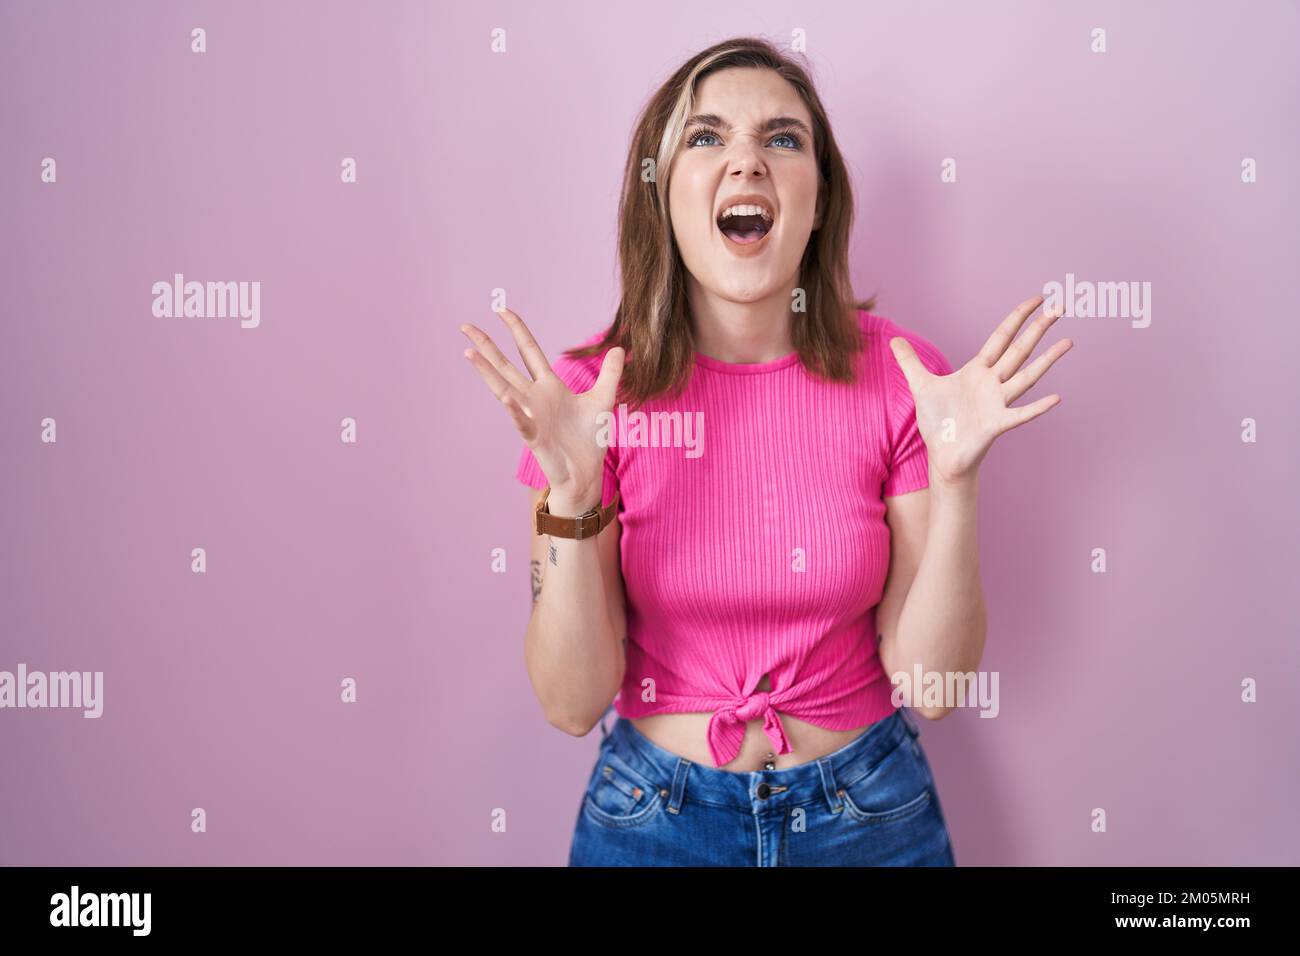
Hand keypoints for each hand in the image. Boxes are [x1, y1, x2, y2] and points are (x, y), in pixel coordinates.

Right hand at [460, 307, 623, 507]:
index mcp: (549, 386)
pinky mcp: (535, 438)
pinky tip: (505, 399)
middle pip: (505, 365)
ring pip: (503, 389)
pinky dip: (514, 412)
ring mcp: (531, 416)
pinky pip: (522, 423)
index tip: (502, 310)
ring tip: (469, 354)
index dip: (516, 330)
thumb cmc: (588, 439)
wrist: (585, 473)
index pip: (528, 351)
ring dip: (487, 372)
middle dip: (486, 346)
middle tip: (465, 326)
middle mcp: (534, 398)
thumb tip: (618, 348)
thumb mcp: (603, 400)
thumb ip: (609, 374)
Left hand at [889, 294, 1071, 485]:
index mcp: (977, 370)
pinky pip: (1020, 414)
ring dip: (1047, 360)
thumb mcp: (920, 386)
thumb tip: (893, 339)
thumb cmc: (938, 422)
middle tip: (1060, 306)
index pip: (1001, 337)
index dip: (1017, 317)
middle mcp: (992, 383)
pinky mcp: (997, 424)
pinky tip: (1056, 398)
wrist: (942, 455)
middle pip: (1019, 350)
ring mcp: (997, 402)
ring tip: (1069, 341)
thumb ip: (910, 362)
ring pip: (1026, 376)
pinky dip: (1037, 407)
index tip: (1036, 299)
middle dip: (1038, 328)